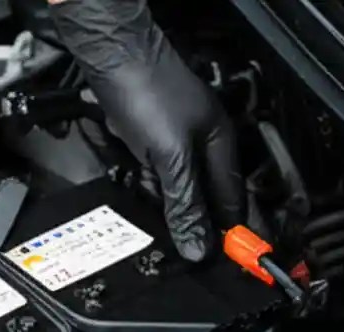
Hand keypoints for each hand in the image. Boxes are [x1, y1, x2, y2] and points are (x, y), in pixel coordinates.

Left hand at [50, 0, 243, 260]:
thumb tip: (198, 244)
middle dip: (197, 224)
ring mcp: (174, 142)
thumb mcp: (169, 156)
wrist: (109, 56)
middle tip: (193, 253)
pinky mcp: (148, 140)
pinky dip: (147, 190)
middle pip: (204, 200)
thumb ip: (184, 202)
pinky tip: (141, 196)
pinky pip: (153, 178)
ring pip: (176, 191)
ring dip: (169, 209)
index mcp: (219, 146)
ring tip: (166, 227)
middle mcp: (201, 145)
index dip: (233, 233)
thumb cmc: (146, 89)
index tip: (234, 262)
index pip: (234, 202)